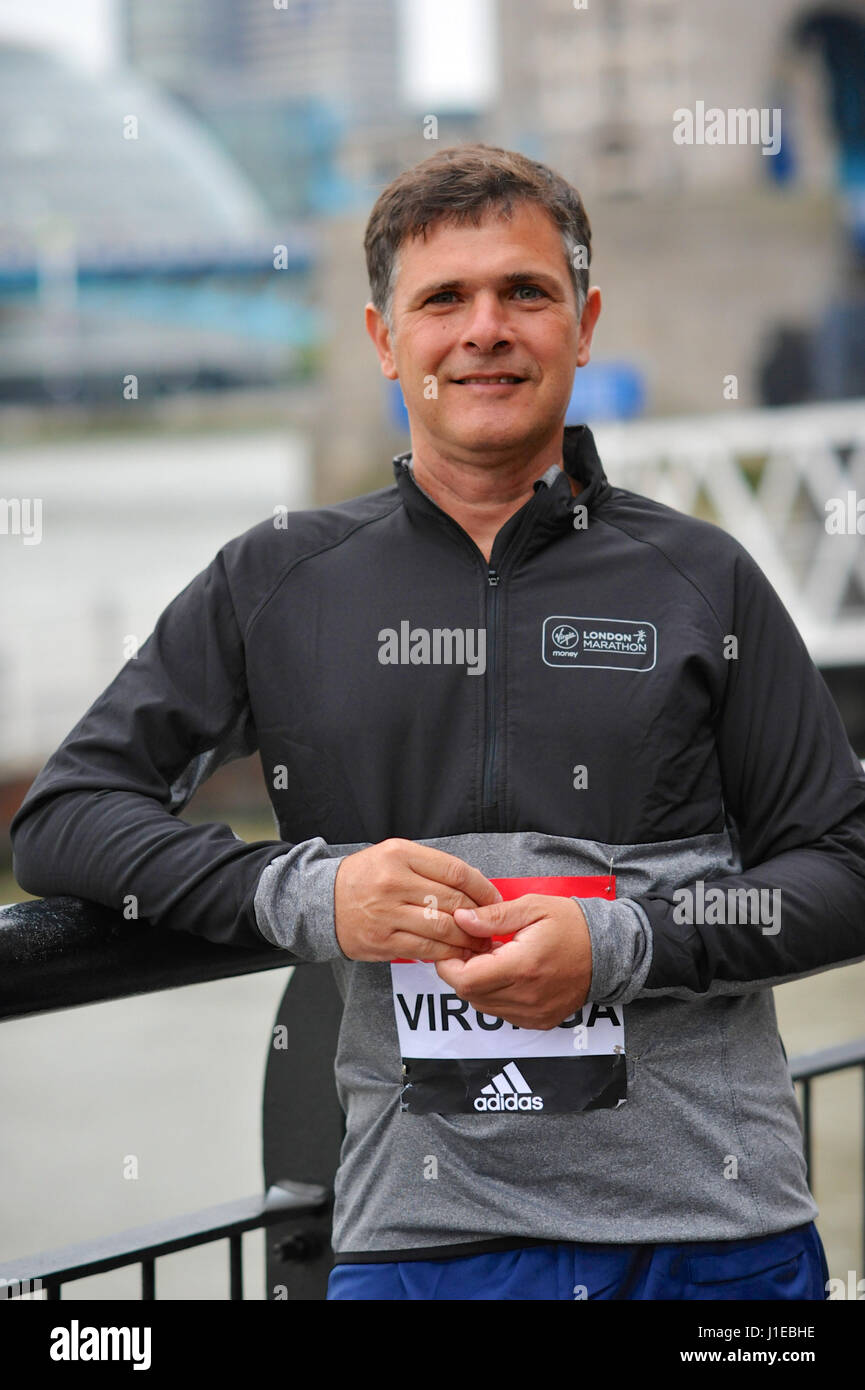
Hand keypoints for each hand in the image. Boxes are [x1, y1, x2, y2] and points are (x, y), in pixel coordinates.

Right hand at [333, 838, 502, 961]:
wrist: (322, 900)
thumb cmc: (366, 877)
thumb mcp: (394, 855)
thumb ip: (431, 866)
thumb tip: (475, 884)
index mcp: (400, 854)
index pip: (455, 871)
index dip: (482, 888)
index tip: (493, 900)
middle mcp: (393, 882)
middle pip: (453, 901)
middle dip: (479, 917)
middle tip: (491, 926)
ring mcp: (386, 913)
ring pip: (442, 928)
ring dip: (467, 939)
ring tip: (478, 943)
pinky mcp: (381, 940)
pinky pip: (425, 949)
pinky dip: (446, 953)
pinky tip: (455, 953)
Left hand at [435, 895, 591, 1028]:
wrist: (610, 951)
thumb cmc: (572, 925)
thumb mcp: (533, 907)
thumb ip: (493, 916)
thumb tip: (461, 919)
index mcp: (523, 966)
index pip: (465, 980)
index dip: (449, 965)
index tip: (454, 946)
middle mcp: (527, 997)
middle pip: (470, 995)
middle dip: (461, 972)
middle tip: (473, 948)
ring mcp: (534, 1013)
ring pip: (484, 1006)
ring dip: (478, 984)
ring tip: (492, 959)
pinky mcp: (540, 1021)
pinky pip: (503, 1013)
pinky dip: (496, 995)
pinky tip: (507, 974)